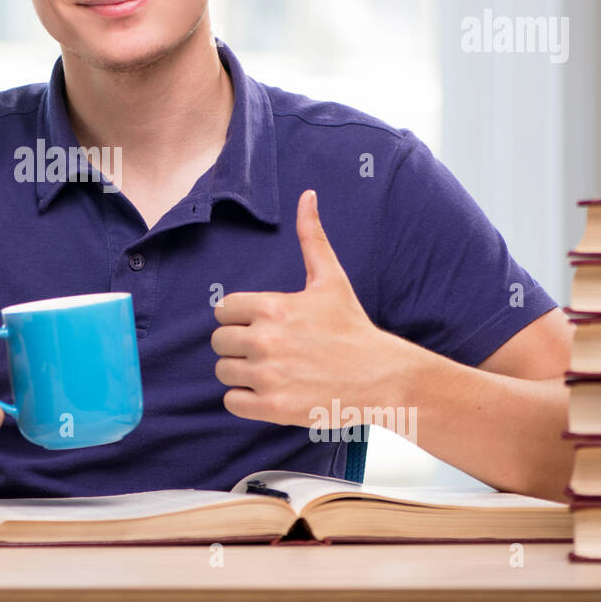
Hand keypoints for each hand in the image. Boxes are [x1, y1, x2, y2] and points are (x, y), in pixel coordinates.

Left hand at [210, 189, 403, 426]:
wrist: (382, 376)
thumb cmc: (352, 327)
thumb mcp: (330, 278)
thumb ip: (311, 236)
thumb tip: (307, 194)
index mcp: (273, 307)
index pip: (222, 310)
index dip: (238, 318)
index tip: (260, 324)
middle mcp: (266, 340)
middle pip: (219, 341)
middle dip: (238, 345)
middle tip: (267, 350)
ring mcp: (268, 375)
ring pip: (223, 371)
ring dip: (240, 373)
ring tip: (270, 371)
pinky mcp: (272, 407)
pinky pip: (231, 401)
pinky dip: (244, 400)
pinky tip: (269, 391)